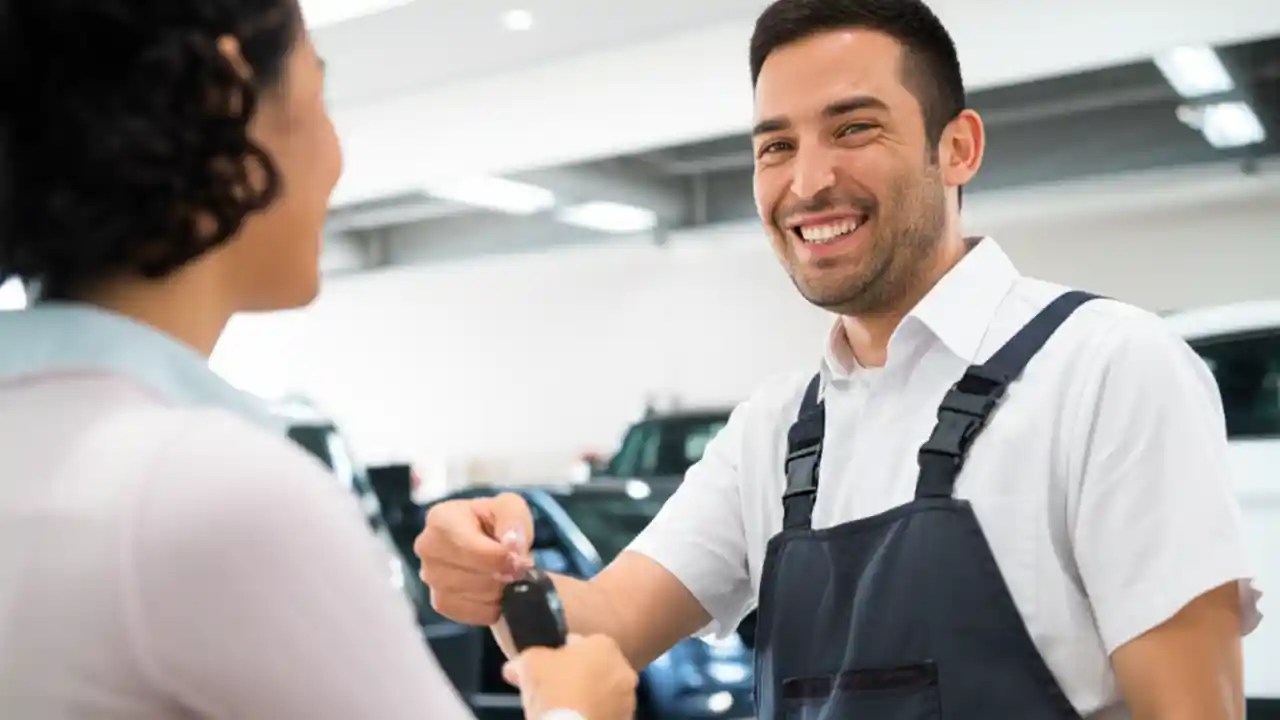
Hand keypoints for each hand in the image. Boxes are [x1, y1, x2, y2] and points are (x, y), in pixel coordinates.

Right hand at [413, 493, 534, 624]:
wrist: (484, 538)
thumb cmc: (494, 520)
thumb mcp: (509, 507)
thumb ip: (514, 522)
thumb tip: (512, 547)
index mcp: (441, 520)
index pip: (471, 549)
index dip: (501, 559)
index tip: (520, 559)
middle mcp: (427, 549)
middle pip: (474, 577)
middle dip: (502, 576)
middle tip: (516, 568)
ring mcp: (430, 578)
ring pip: (474, 597)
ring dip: (499, 591)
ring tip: (505, 576)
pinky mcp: (439, 602)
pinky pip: (471, 615)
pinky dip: (490, 608)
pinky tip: (495, 592)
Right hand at [504, 635, 638, 719]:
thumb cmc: (553, 690)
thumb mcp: (529, 664)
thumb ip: (524, 659)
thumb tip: (514, 667)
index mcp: (604, 644)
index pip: (580, 643)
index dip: (560, 654)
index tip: (547, 668)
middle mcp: (623, 667)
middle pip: (595, 667)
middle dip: (578, 675)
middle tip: (555, 689)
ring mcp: (629, 698)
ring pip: (604, 691)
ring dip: (589, 695)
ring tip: (565, 708)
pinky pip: (606, 712)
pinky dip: (594, 714)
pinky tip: (576, 719)